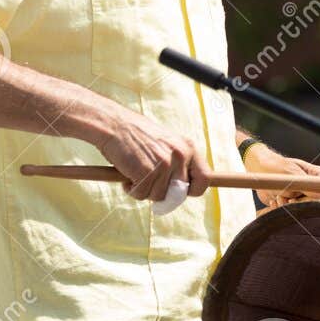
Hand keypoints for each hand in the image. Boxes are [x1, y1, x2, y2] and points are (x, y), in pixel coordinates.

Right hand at [91, 103, 209, 201]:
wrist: (114, 124)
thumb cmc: (137, 135)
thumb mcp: (167, 143)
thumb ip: (178, 162)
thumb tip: (182, 192)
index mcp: (188, 148)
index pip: (205, 179)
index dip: (193, 190)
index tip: (180, 192)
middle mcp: (180, 156)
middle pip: (179, 194)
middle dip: (163, 194)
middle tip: (149, 183)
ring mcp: (163, 165)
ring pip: (158, 196)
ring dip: (144, 190)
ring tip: (135, 172)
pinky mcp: (146, 173)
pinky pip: (141, 195)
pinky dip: (131, 189)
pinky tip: (126, 175)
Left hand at [242, 142, 319, 206]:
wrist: (256, 170)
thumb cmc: (275, 166)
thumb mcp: (291, 174)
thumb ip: (307, 184)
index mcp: (315, 174)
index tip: (309, 196)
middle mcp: (310, 185)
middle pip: (316, 200)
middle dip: (300, 202)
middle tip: (289, 199)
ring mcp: (300, 194)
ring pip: (301, 207)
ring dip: (288, 205)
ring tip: (279, 196)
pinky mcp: (290, 202)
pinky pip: (290, 211)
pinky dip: (281, 208)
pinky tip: (274, 200)